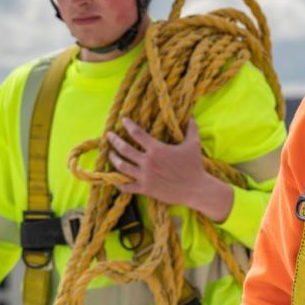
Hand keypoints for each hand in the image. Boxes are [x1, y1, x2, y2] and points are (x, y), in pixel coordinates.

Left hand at [107, 117, 233, 221]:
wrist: (196, 189)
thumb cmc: (195, 166)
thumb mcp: (194, 144)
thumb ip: (191, 128)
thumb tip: (191, 115)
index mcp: (156, 149)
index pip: (137, 133)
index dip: (128, 125)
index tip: (123, 120)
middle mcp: (147, 161)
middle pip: (124, 149)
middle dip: (114, 140)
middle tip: (109, 136)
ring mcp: (145, 176)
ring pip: (121, 166)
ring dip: (114, 159)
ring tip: (110, 154)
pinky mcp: (145, 189)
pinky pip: (126, 186)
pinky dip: (118, 182)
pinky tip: (113, 178)